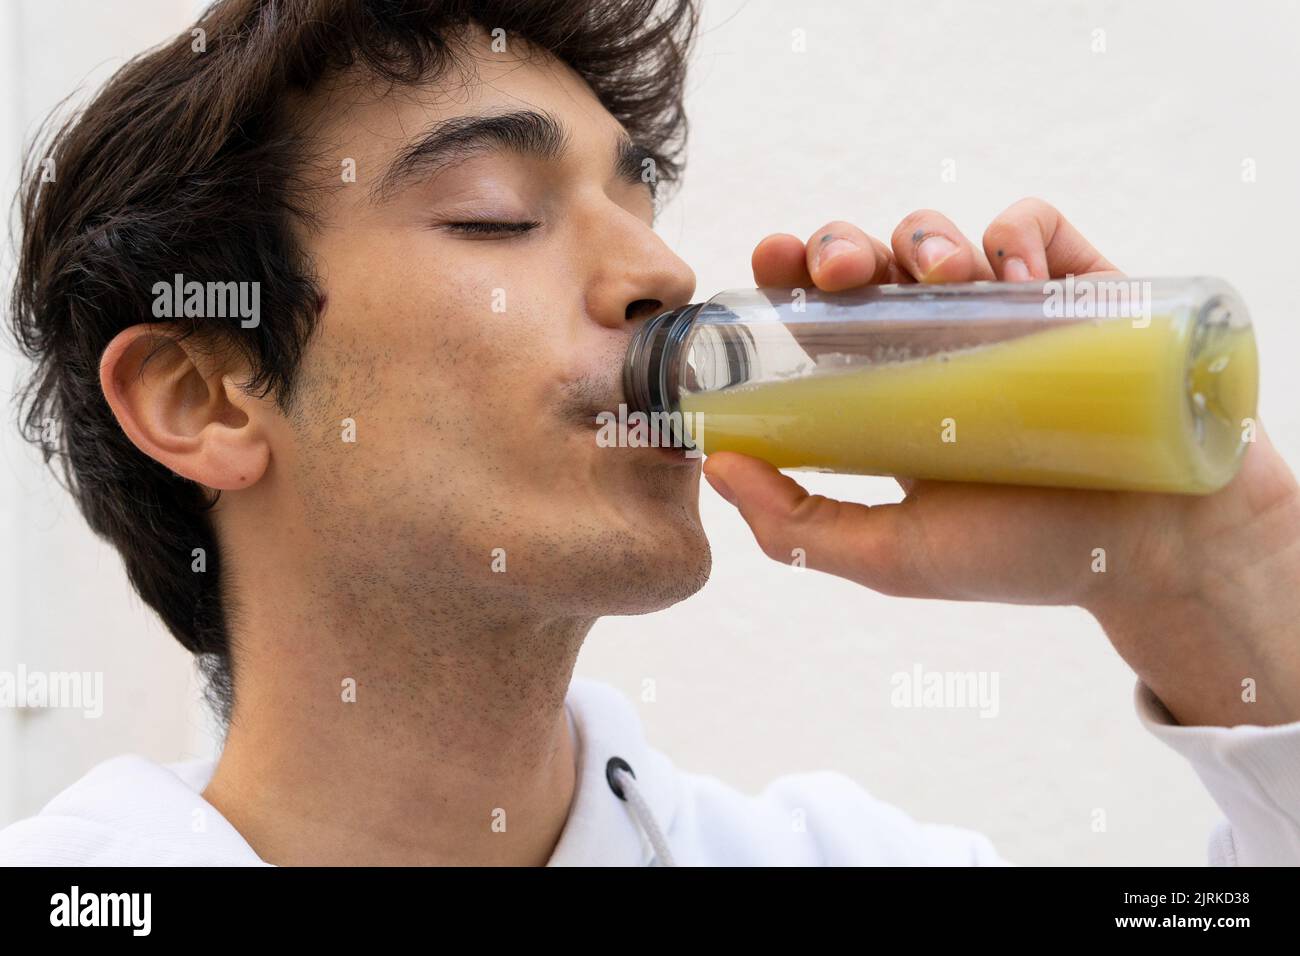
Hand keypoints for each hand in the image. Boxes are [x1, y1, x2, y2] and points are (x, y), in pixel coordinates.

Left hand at [704, 198, 1299, 727]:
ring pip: (941, 237)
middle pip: (869, 262)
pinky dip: (1017, 231)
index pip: (819, 315)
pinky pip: (1037, 228)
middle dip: (841, 246)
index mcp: (885, 390)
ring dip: (922, 236)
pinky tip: (1014, 275)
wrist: (1154, 560)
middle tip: (838, 272)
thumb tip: (716, 465)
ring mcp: (1009, 315)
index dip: (786, 275)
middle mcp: (938, 343)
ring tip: (939, 274)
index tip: (768, 262)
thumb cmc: (1021, 557)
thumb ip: (798, 525)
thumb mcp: (892, 555)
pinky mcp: (1080, 293)